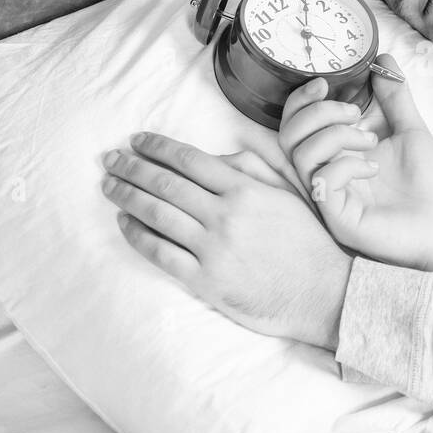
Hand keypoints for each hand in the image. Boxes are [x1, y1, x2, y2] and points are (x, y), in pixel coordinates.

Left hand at [100, 132, 351, 348]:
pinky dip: (136, 235)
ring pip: (157, 214)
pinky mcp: (205, 280)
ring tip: (109, 186)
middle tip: (110, 158)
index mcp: (245, 189)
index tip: (138, 140)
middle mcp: (225, 215)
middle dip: (132, 167)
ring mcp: (213, 249)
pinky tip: (124, 223)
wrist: (322, 292)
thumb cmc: (306, 240)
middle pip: (166, 183)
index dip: (158, 146)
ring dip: (126, 196)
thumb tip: (215, 156)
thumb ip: (252, 169)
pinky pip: (160, 253)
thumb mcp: (287, 193)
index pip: (190, 160)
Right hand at [279, 55, 432, 287]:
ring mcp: (328, 201)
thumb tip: (382, 59)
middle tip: (355, 113)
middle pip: (287, 137)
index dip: (302, 100)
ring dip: (336, 136)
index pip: (295, 125)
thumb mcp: (410, 130)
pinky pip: (322, 182)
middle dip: (318, 113)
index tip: (326, 83)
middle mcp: (325, 178)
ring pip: (301, 156)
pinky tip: (374, 168)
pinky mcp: (338, 220)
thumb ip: (394, 97)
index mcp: (336, 157)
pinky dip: (346, 164)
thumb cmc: (431, 186)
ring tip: (372, 141)